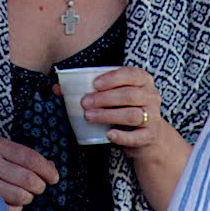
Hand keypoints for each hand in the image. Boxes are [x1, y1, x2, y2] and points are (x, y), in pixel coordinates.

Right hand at [0, 135, 58, 210]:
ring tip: (24, 193)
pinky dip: (16, 207)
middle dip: (39, 186)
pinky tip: (12, 200)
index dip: (47, 170)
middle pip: (28, 179)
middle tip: (38, 187)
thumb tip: (51, 169)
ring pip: (20, 196)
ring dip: (28, 197)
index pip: (31, 158)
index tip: (54, 178)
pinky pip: (9, 209)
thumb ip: (27, 156)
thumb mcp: (3, 149)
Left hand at [62, 66, 190, 210]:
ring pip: (132, 114)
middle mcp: (152, 96)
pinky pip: (138, 136)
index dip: (113, 78)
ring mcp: (153, 117)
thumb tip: (56, 87)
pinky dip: (123, 136)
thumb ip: (88, 89)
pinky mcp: (150, 136)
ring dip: (108, 115)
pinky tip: (109, 135)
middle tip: (84, 103)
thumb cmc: (124, 108)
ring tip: (89, 117)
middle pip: (129, 95)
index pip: (131, 74)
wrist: (147, 135)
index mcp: (143, 80)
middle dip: (105, 98)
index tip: (94, 84)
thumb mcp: (112, 95)